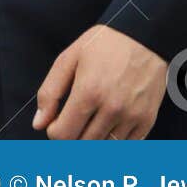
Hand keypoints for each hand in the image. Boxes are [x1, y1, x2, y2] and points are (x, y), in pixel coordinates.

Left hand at [33, 25, 166, 138]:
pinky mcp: (147, 120)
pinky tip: (107, 125)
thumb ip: (50, 93)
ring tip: (89, 121)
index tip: (56, 121)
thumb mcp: (68, 60)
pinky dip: (113, 141)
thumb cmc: (102, 45)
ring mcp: (132, 117)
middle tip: (71, 121)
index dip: (54, 131)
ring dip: (92, 140)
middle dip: (71, 137)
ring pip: (105, 148)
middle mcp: (112, 109)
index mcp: (88, 93)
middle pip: (83, 145)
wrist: (144, 38)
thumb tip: (38, 124)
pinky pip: (127, 146)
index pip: (63, 135)